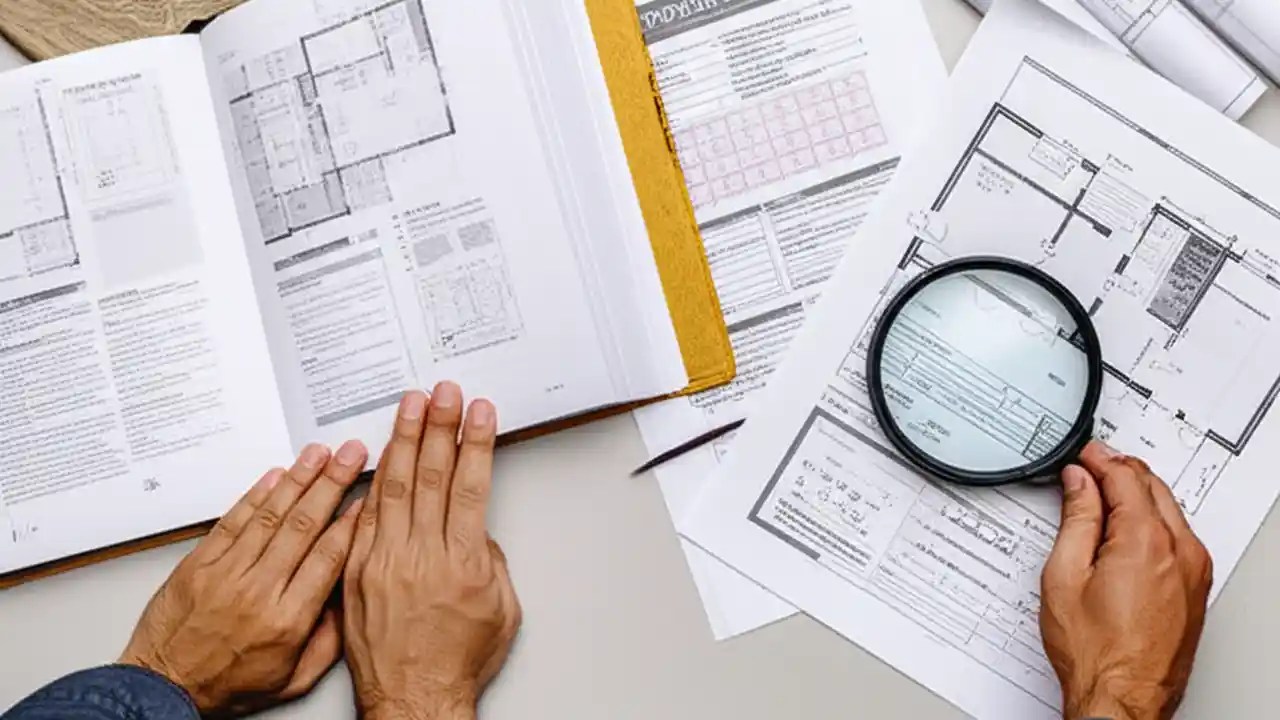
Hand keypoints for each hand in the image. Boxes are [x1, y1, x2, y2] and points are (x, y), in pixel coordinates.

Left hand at [120, 440, 369, 716]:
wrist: (162, 688)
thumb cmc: (226, 685)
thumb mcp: (292, 680)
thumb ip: (328, 643)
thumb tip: (349, 603)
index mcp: (287, 620)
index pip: (328, 557)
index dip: (350, 523)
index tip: (366, 499)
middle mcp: (258, 591)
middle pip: (305, 525)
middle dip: (332, 483)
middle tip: (351, 454)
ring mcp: (226, 573)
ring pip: (270, 516)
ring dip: (299, 479)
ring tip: (319, 454)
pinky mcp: (199, 563)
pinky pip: (233, 521)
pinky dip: (255, 494)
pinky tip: (275, 475)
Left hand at [344, 383, 521, 719]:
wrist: (412, 700)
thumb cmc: (458, 662)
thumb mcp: (500, 610)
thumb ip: (489, 560)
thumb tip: (475, 528)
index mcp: (461, 564)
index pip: (469, 486)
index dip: (475, 442)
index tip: (479, 411)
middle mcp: (419, 557)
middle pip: (432, 476)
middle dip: (439, 426)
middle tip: (443, 393)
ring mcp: (382, 562)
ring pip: (393, 488)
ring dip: (404, 441)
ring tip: (410, 407)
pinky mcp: (354, 572)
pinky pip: (361, 518)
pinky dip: (370, 483)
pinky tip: (378, 456)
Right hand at [1040, 442, 1212, 719]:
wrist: (1122, 697)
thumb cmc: (1095, 650)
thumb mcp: (1065, 575)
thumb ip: (1076, 519)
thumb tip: (1079, 484)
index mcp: (1146, 542)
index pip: (1125, 477)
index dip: (1098, 460)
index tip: (1081, 456)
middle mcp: (1180, 552)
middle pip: (1153, 486)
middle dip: (1120, 470)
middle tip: (1089, 467)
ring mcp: (1194, 570)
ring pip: (1169, 509)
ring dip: (1138, 494)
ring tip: (1102, 495)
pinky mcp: (1196, 586)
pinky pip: (1178, 536)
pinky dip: (1153, 520)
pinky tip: (1126, 526)